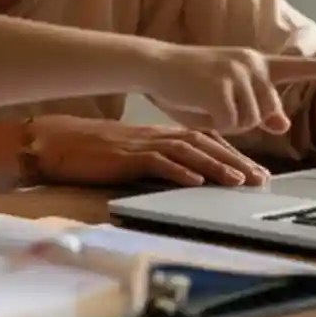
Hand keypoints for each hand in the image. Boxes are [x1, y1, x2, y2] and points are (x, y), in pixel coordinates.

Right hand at [27, 115, 270, 187]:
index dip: (232, 154)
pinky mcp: (126, 157)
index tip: (253, 171)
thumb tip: (185, 177)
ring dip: (215, 167)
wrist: (56, 142)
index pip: (205, 140)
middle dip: (235, 161)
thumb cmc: (91, 152)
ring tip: (238, 181)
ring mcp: (142, 145)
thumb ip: (157, 161)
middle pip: (205, 144)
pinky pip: (157, 163)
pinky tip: (194, 182)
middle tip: (259, 179)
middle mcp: (156, 136)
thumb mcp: (131, 154)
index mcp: (159, 134)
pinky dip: (178, 172)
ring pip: (188, 152)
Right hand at [148, 46, 315, 134]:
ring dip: (227, 124)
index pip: (295, 67)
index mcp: (254, 62)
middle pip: (268, 112)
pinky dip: (213, 124)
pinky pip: (229, 124)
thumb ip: (256, 107)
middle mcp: (251, 64)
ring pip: (249, 122)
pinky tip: (197, 107)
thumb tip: (283, 123)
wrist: (153, 64)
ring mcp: (237, 74)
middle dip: (244, 121)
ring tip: (203, 103)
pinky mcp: (221, 88)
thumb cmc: (184, 82)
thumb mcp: (225, 94)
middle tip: (214, 107)